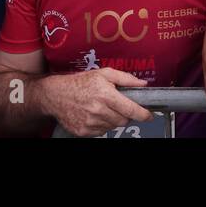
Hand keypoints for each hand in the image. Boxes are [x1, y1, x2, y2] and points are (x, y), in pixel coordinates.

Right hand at [37, 68, 151, 137]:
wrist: (56, 95)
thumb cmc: (81, 82)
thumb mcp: (104, 73)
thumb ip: (126, 79)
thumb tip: (143, 84)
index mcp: (106, 95)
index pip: (131, 109)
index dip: (143, 114)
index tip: (149, 116)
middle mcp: (98, 111)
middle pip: (123, 120)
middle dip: (126, 114)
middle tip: (119, 106)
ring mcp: (90, 123)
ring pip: (113, 126)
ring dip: (113, 119)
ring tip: (104, 108)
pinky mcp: (83, 131)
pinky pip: (101, 132)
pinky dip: (102, 125)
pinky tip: (95, 115)